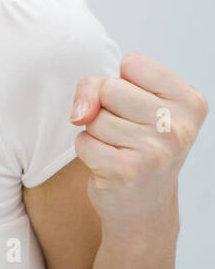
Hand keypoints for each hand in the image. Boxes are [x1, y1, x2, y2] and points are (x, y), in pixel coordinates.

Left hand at [70, 52, 207, 237]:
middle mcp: (179, 127)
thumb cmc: (135, 143)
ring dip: (96, 132)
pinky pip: (83, 141)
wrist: (143, 205)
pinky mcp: (127, 171)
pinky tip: (108, 164)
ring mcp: (156, 151)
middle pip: (109, 88)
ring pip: (93, 116)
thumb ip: (99, 86)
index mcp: (189, 103)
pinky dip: (87, 151)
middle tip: (125, 132)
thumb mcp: (129, 102)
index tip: (137, 107)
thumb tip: (80, 113)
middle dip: (105, 108)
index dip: (123, 82)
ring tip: (119, 149)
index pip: (133, 63)